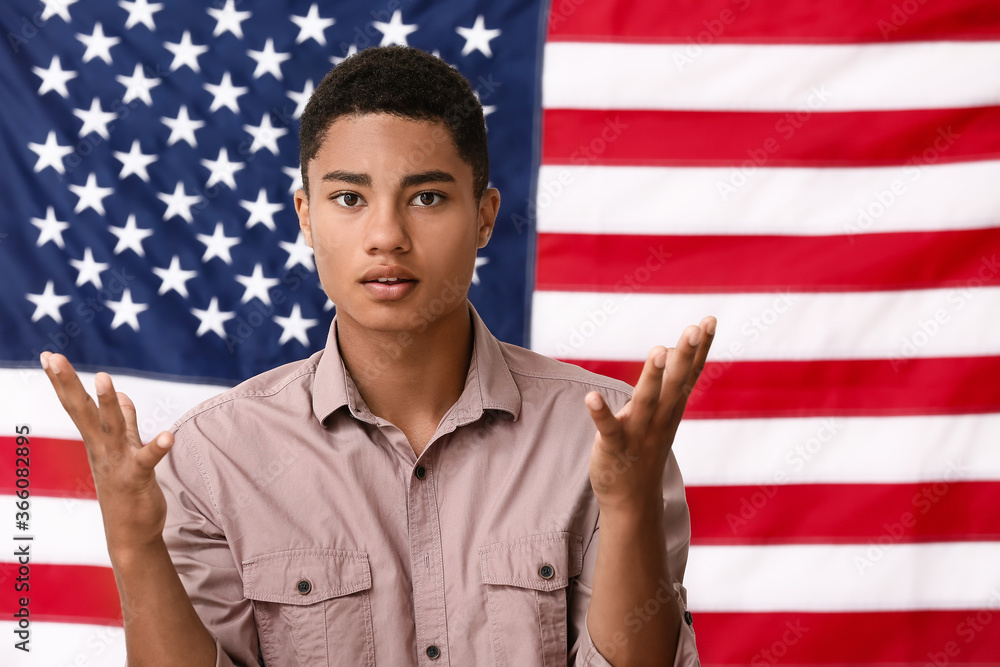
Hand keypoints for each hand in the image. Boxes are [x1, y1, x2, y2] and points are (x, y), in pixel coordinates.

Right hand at [40, 352, 174, 553]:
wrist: (131, 534)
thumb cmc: (126, 489)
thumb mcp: (125, 448)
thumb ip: (126, 420)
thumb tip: (121, 395)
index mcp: (97, 441)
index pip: (76, 406)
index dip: (64, 381)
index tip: (48, 355)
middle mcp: (101, 450)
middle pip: (81, 412)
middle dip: (68, 384)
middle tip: (53, 358)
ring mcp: (116, 464)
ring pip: (110, 429)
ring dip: (106, 405)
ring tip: (104, 378)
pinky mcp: (137, 479)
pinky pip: (146, 460)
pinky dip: (156, 447)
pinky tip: (168, 435)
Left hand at [586, 316, 715, 512]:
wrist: (632, 501)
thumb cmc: (645, 448)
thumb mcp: (663, 415)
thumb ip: (669, 384)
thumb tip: (674, 350)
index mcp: (671, 409)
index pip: (689, 374)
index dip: (700, 348)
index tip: (709, 320)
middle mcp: (660, 419)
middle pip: (676, 383)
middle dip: (685, 355)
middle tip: (695, 327)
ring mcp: (639, 433)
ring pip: (648, 402)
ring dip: (654, 377)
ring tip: (658, 351)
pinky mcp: (614, 447)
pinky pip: (608, 428)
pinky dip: (600, 413)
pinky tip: (590, 397)